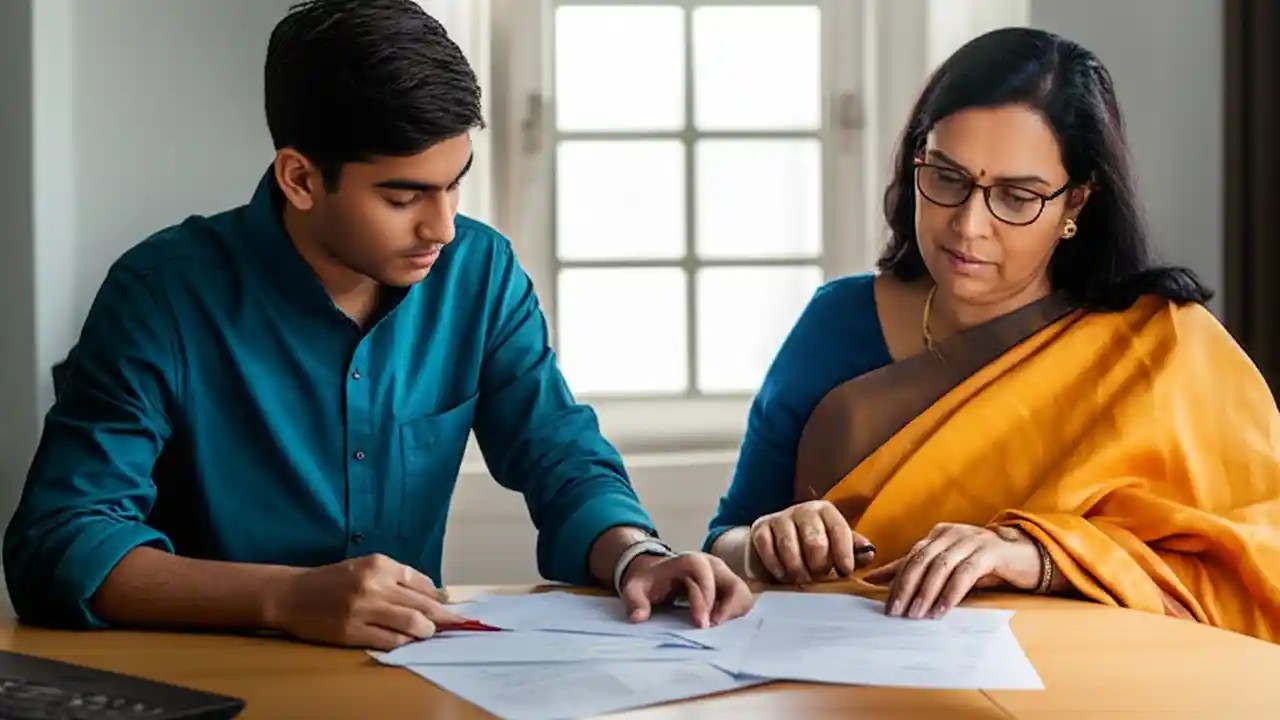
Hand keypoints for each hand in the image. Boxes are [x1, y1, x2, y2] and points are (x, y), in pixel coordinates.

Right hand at [265, 554, 469, 649]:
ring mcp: (364, 609)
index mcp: (380, 564)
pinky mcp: (353, 632)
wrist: (292, 594)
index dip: (438, 598)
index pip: (422, 583)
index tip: (449, 606)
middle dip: (443, 617)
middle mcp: (375, 584)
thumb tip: (435, 595)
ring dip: (426, 631)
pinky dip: (404, 642)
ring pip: (412, 624)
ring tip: (428, 633)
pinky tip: (406, 641)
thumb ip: (397, 578)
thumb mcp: (366, 567)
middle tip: (457, 624)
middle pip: (423, 604)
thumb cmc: (333, 580)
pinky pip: (391, 641)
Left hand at [619, 552, 754, 628]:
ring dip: (734, 613)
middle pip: (733, 584)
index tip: (701, 624)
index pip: (704, 574)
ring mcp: (722, 574)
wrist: (654, 573)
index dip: (705, 598)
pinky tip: (721, 626)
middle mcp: (711, 565)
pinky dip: (736, 614)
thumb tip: (638, 617)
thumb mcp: (634, 588)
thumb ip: (634, 601)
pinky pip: (741, 600)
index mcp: (689, 561)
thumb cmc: (647, 581)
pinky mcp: (728, 586)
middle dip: (727, 609)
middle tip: (713, 630)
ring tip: (718, 629)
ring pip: (742, 593)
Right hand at [749, 500, 873, 583]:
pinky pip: (767, 547)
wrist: (776, 543)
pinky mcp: (760, 527)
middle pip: (814, 540)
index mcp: (826, 511)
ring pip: (789, 545)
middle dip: (818, 564)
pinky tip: (783, 576)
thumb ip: (854, 551)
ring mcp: (780, 517)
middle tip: (819, 576)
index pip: (839, 529)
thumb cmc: (813, 548)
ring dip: (797, 569)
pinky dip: (776, 565)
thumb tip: (869, 553)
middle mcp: (804, 510)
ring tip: (802, 580)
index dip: (843, 553)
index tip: (845, 572)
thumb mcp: (836, 547)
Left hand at [864, 523, 1042, 618]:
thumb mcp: (948, 566)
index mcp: (938, 534)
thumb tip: (875, 579)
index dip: (896, 580)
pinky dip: (951, 592)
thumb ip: (915, 569)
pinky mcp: (990, 552)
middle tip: (896, 612)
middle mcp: (952, 533)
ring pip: (940, 566)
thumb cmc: (984, 564)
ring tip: (916, 614)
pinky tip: (942, 609)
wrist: (1027, 556)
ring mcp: (971, 540)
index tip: (886, 605)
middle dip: (906, 587)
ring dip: (926, 592)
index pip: (911, 557)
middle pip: (921, 560)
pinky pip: (965, 573)